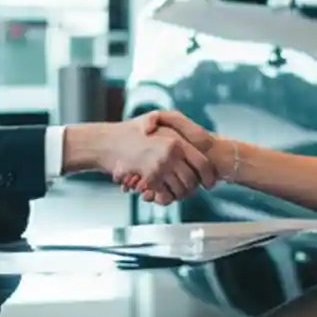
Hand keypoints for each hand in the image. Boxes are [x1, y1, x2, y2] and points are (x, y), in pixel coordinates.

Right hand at [98, 112, 217, 203]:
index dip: (209, 177)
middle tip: (190, 189)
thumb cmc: (130, 131)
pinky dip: (165, 198)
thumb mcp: (155, 118)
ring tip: (175, 191)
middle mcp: (170, 155)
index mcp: (176, 142)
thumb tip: (200, 137)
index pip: (203, 164)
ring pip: (179, 190)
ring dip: (179, 194)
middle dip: (193, 188)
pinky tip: (162, 193)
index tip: (210, 183)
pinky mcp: (147, 180)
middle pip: (192, 181)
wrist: (106, 143)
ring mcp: (158, 169)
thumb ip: (178, 123)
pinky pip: (164, 196)